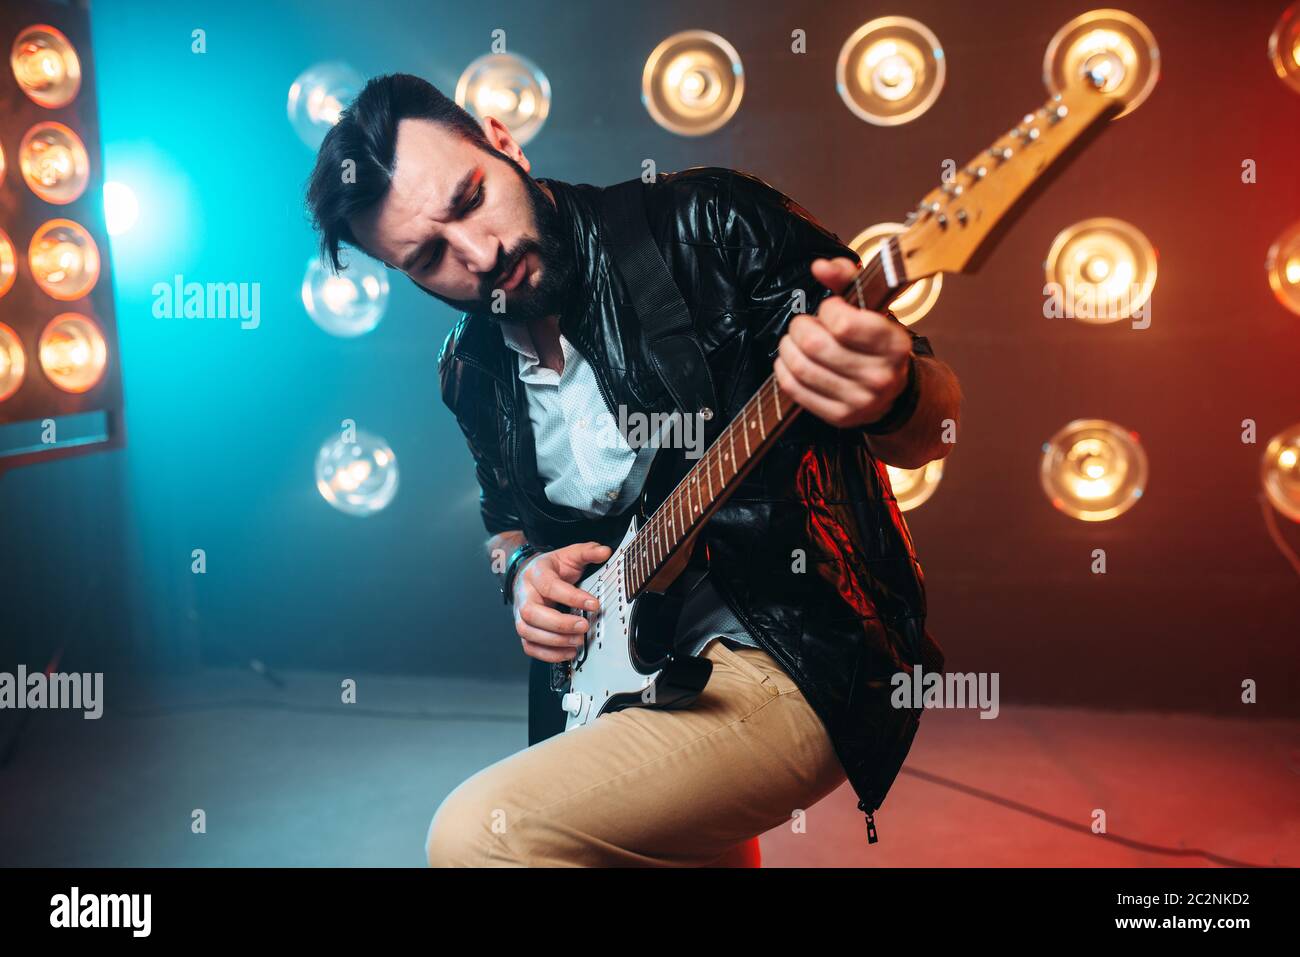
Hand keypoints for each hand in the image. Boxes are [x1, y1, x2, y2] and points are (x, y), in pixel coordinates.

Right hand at [513, 541, 611, 662]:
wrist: (527, 575)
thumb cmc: (550, 569)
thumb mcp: (568, 555)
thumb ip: (587, 552)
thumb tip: (604, 551)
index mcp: (536, 574)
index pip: (550, 586)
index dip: (572, 597)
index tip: (594, 604)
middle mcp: (524, 595)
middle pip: (532, 613)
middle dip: (559, 624)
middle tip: (584, 627)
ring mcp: (520, 614)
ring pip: (528, 632)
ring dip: (554, 641)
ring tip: (578, 642)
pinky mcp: (524, 629)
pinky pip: (529, 646)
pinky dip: (547, 654)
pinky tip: (567, 652)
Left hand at [773, 256, 913, 427]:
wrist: (893, 391)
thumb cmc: (876, 341)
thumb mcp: (871, 307)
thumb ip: (847, 278)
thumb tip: (820, 267)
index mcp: (894, 344)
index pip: (842, 323)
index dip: (827, 310)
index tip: (830, 309)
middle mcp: (880, 376)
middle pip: (815, 346)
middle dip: (800, 327)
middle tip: (804, 324)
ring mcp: (860, 400)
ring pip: (801, 368)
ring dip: (787, 348)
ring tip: (795, 341)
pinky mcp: (840, 416)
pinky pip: (795, 390)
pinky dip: (784, 370)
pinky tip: (790, 361)